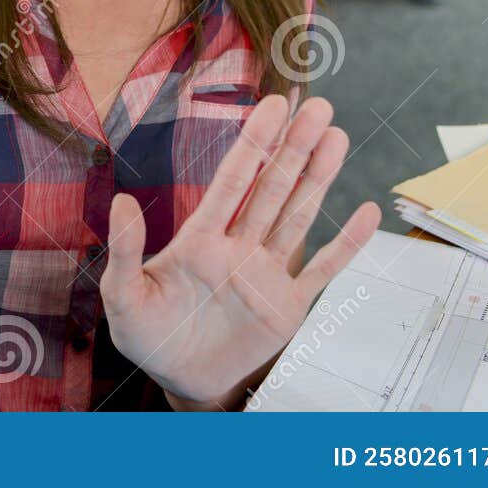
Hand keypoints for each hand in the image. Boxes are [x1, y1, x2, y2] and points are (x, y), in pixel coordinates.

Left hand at [100, 94, 380, 407]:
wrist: (177, 381)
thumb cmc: (147, 334)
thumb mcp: (123, 294)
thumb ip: (126, 250)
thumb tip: (121, 201)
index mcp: (200, 238)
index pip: (233, 180)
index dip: (255, 143)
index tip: (274, 105)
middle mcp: (237, 247)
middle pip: (272, 188)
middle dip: (294, 147)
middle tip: (318, 106)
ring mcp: (266, 274)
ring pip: (298, 216)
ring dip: (318, 178)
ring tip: (336, 137)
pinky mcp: (287, 307)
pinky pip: (322, 271)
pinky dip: (346, 245)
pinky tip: (365, 213)